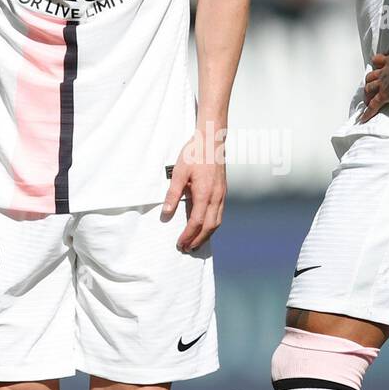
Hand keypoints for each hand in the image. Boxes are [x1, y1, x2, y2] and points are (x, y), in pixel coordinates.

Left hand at [161, 127, 226, 250]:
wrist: (211, 140)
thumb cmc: (194, 153)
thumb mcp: (178, 172)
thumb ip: (172, 194)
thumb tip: (166, 214)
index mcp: (205, 193)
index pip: (197, 222)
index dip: (188, 235)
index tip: (180, 243)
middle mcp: (216, 196)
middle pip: (210, 227)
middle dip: (198, 240)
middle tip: (187, 249)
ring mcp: (221, 194)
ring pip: (217, 222)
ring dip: (207, 235)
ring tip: (196, 243)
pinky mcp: (222, 191)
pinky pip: (219, 214)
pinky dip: (212, 225)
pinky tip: (204, 227)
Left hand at [359, 21, 388, 122]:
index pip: (380, 60)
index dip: (379, 62)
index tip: (378, 62)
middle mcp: (385, 72)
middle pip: (371, 76)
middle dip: (370, 81)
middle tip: (370, 87)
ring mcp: (384, 83)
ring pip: (369, 88)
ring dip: (368, 94)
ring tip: (366, 102)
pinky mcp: (385, 94)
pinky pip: (374, 105)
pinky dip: (368, 112)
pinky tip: (364, 119)